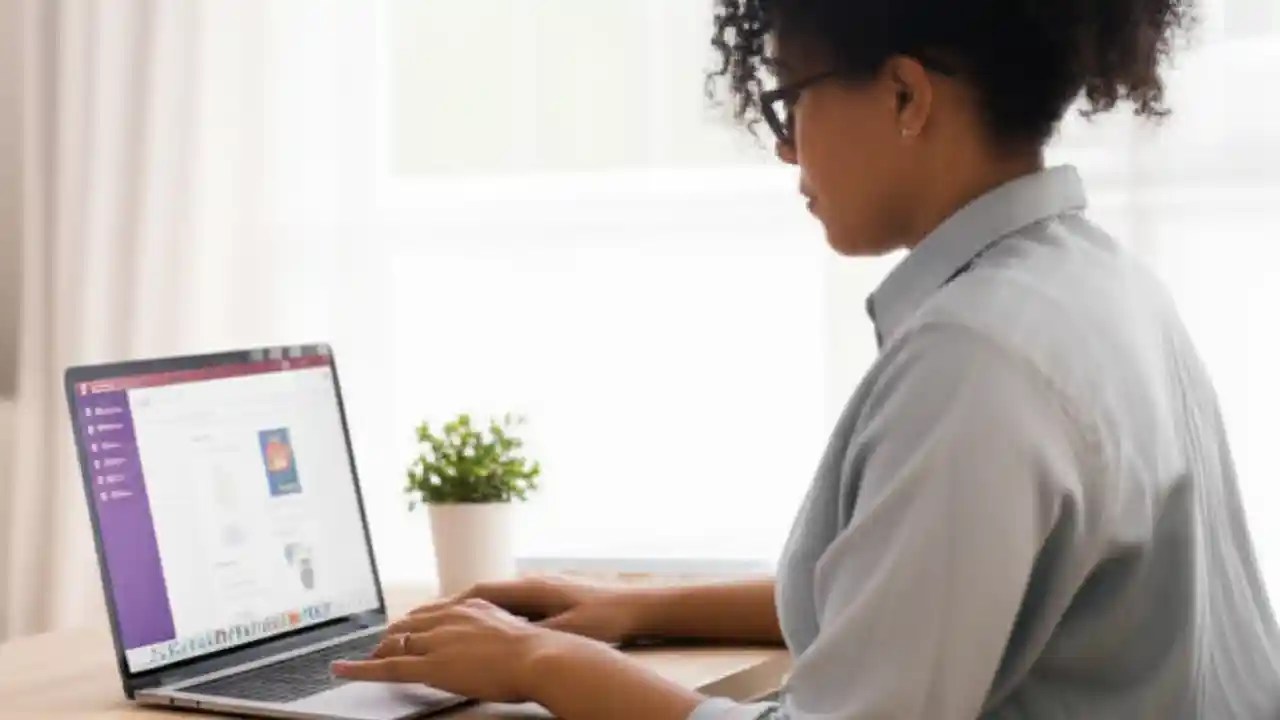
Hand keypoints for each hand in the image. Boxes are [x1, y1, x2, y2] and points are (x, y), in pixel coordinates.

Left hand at [331, 597, 590, 702]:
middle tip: (380, 648)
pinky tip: (344, 670)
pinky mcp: (432, 665)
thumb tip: (498, 638)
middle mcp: (450, 616)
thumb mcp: (516, 630)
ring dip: (378, 652)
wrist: (541, 657)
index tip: (405, 631)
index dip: (413, 624)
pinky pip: (388, 667)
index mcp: (471, 606)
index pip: (431, 612)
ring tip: (362, 662)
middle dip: (391, 637)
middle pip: (408, 624)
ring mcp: (439, 640)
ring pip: (395, 643)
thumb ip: (497, 629)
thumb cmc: (539, 651)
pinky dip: (361, 669)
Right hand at [408, 575, 645, 644]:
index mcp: (533, 588)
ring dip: (468, 608)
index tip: (427, 615)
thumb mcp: (569, 629)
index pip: (483, 591)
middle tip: (419, 618)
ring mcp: (542, 589)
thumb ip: (536, 633)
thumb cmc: (606, 616)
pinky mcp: (552, 598)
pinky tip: (483, 626)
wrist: (639, 604)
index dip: (453, 603)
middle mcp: (533, 583)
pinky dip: (491, 613)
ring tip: (441, 622)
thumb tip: (506, 639)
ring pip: (495, 598)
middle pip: (482, 593)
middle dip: (451, 605)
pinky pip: (510, 604)